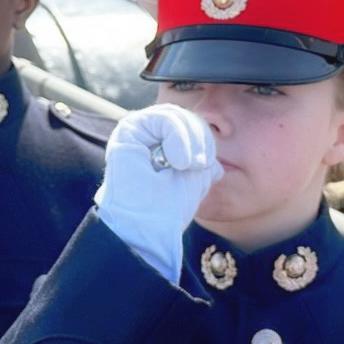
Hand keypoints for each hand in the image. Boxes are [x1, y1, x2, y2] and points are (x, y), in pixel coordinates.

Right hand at [94, 104, 221, 282]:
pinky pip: (161, 117)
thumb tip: (215, 164)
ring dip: (190, 138)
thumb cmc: (168, 211)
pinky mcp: (128, 131)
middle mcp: (149, 138)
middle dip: (201, 138)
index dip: (205, 140)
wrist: (148, 228)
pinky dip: (176, 135)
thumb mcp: (195, 182)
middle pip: (184, 117)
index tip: (207, 166)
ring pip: (174, 114)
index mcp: (163, 149)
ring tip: (189, 165)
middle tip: (202, 164)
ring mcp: (138, 133)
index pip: (191, 127)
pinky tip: (178, 160)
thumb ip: (203, 166)